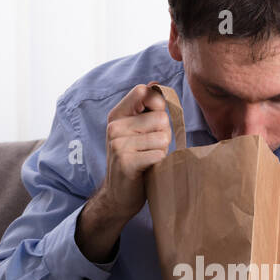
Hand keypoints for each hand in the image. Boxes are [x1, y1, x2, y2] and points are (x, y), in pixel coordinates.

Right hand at [77, 83, 170, 262]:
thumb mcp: (137, 130)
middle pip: (161, 117)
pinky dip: (159, 163)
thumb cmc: (135, 160)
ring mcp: (118, 144)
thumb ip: (146, 109)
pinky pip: (159, 154)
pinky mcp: (126, 162)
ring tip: (149, 158)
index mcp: (117, 115)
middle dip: (164, 134)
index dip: (158, 104)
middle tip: (150, 148)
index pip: (143, 91)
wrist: (119, 195)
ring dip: (162, 150)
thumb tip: (155, 84)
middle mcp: (114, 127)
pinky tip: (148, 168)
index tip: (155, 122)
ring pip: (163, 137)